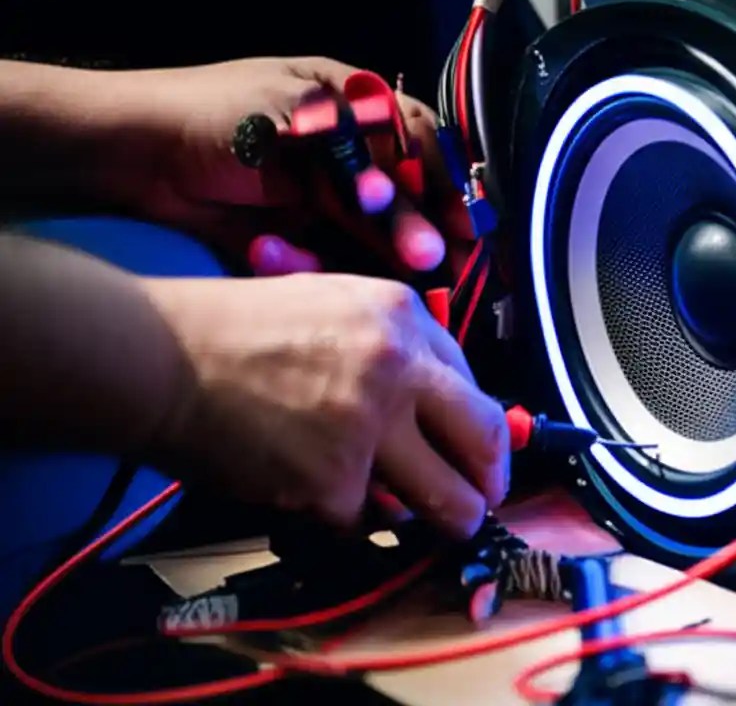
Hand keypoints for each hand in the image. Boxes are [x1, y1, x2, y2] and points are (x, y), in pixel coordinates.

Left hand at [125, 57, 467, 270]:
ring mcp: (319, 195)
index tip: (461, 226)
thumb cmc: (211, 117)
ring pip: (374, 234)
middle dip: (424, 229)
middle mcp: (342, 150)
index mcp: (350, 104)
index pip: (421, 143)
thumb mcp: (297, 126)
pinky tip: (296, 259)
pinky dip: (323, 267)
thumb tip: (415, 214)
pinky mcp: (295, 236)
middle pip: (407, 194)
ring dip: (384, 255)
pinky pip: (331, 258)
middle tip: (444, 263)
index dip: (445, 185)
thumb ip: (361, 166)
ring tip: (400, 277)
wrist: (130, 155)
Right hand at [144, 273, 508, 538]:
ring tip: (406, 517)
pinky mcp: (331, 481)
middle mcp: (399, 368)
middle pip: (485, 447)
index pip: (476, 388)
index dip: (479, 434)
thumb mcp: (333, 304)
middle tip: (476, 506)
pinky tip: (310, 490)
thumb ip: (397, 346)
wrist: (160, 357)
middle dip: (487, 488)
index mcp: (404, 316)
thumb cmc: (237, 330)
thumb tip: (447, 404)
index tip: (477, 458)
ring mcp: (367, 427)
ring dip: (430, 519)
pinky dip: (342, 516)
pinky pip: (361, 519)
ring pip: (439, 502)